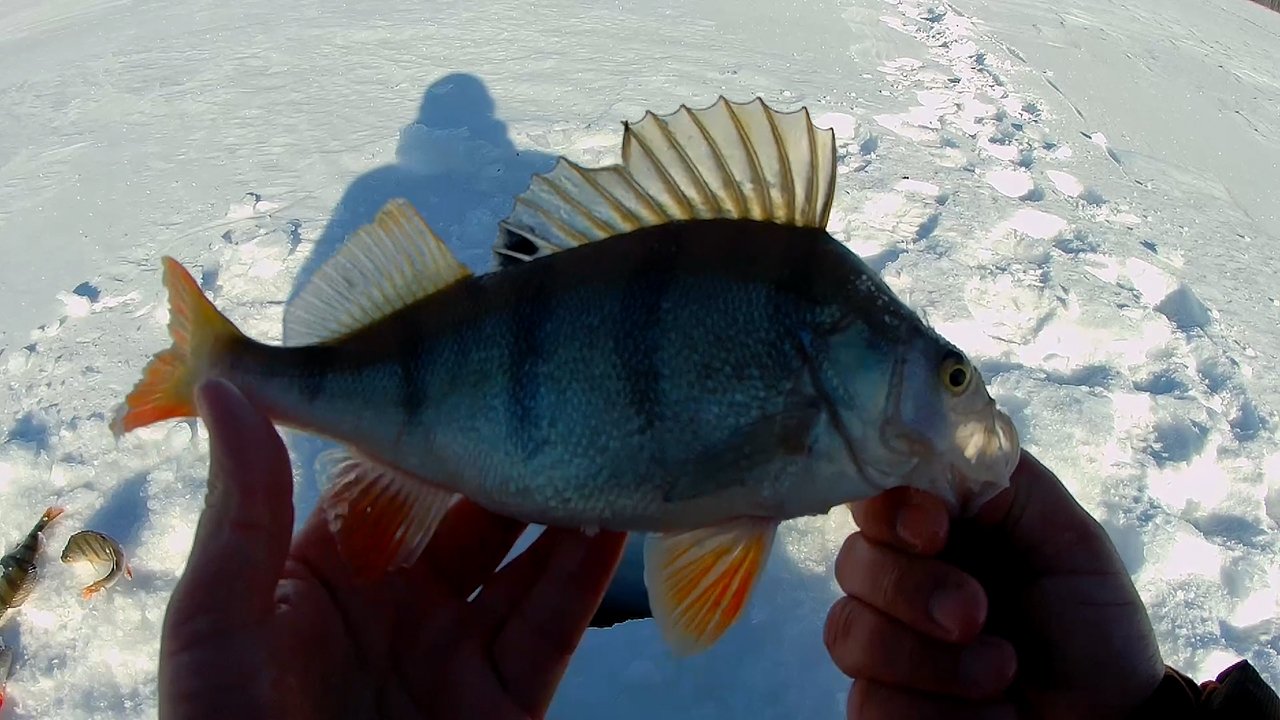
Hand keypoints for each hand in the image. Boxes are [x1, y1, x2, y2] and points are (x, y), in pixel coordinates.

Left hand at [159, 379, 625, 719]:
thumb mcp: (217, 639)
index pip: (378, 476)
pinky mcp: (502, 704)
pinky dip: (587, 575)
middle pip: (462, 512)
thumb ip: (239, 521)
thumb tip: (232, 389)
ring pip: (521, 562)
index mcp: (311, 577)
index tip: (463, 351)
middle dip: (507, 451)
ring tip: (601, 434)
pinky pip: (551, 629)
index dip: (420, 416)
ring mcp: (449, 655)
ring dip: (561, 501)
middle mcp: (389, 606)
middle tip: (555, 384)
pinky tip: (616, 518)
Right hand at [825, 451, 1165, 718]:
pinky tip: (991, 714)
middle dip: (914, 591)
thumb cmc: (1093, 627)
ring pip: (849, 634)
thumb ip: (1004, 479)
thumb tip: (939, 434)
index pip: (874, 498)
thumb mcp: (1068, 537)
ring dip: (931, 662)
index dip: (889, 510)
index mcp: (939, 532)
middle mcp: (900, 583)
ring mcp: (886, 649)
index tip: (935, 530)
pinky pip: (869, 704)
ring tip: (1002, 674)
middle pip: (853, 564)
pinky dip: (935, 712)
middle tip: (976, 616)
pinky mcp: (882, 709)